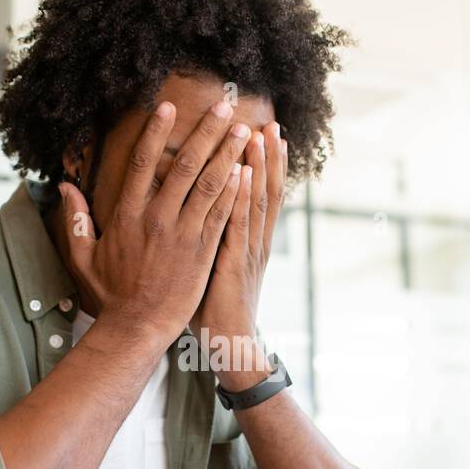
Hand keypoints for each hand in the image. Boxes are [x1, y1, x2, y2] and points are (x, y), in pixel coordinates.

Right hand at [59, 100, 250, 344]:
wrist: (137, 328)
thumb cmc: (111, 295)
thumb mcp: (85, 257)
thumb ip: (76, 220)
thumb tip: (64, 187)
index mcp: (128, 216)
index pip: (142, 164)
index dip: (155, 133)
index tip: (167, 107)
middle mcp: (157, 219)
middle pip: (185, 166)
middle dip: (205, 132)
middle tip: (222, 106)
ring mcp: (182, 235)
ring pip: (209, 186)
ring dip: (227, 154)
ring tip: (242, 130)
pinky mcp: (203, 252)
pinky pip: (221, 215)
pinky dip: (234, 191)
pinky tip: (246, 169)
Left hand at [193, 122, 287, 390]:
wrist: (228, 345)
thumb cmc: (213, 309)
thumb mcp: (213, 268)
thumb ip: (210, 239)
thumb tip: (199, 215)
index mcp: (249, 241)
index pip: (260, 195)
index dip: (265, 166)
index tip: (265, 135)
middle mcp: (253, 241)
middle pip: (265, 191)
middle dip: (268, 157)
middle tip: (271, 123)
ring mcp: (246, 251)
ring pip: (256, 202)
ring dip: (258, 167)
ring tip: (260, 135)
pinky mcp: (232, 264)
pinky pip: (237, 226)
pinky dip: (241, 199)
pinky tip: (242, 175)